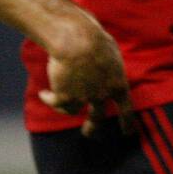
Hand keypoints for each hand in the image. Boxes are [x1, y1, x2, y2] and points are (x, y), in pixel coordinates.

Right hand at [40, 13, 135, 135]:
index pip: (126, 109)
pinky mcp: (64, 97)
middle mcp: (102, 96)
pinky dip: (49, 98)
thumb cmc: (95, 40)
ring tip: (58, 101)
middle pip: (98, 118)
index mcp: (118, 85)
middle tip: (89, 132)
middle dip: (92, 128)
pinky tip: (44, 94)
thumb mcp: (110, 53)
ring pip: (73, 111)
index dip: (128, 122)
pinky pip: (55, 103)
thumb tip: (102, 73)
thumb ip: (108, 68)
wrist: (77, 41)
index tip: (128, 133)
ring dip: (65, 108)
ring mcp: (83, 98)